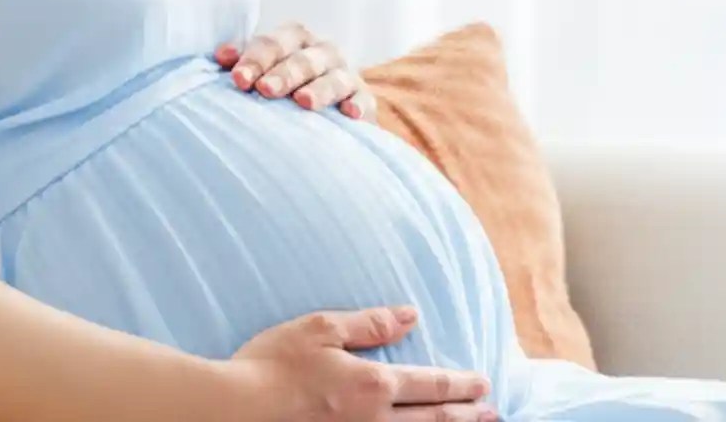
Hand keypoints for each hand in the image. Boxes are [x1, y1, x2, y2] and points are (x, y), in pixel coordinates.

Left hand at [216, 22, 376, 120]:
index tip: (239, 80)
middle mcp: (322, 52)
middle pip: (304, 58)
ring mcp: (345, 75)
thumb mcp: (262, 71)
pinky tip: (349, 114)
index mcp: (294, 40)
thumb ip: (242, 63)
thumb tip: (221, 56)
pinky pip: (363, 100)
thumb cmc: (283, 88)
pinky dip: (357, 105)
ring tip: (303, 101)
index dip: (255, 59)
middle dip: (284, 73)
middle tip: (265, 89)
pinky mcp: (363, 100)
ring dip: (319, 89)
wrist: (323, 116)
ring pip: (334, 77)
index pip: (274, 43)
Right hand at [227, 306, 497, 421]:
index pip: (430, 384)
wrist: (233, 410)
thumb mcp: (320, 329)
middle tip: (491, 412)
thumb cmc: (271, 365)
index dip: (460, 384)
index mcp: (372, 384)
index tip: (482, 384)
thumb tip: (410, 315)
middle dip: (466, 415)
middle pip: (433, 419)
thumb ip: (369, 323)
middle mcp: (374, 420)